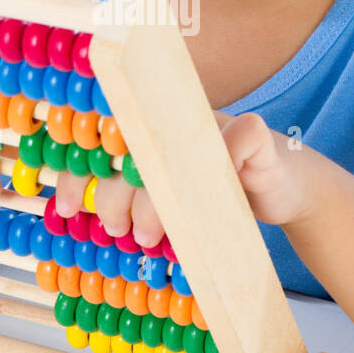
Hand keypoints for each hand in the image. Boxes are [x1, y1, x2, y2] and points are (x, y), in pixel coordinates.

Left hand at [52, 109, 314, 242]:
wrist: (286, 186)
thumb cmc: (219, 195)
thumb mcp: (171, 198)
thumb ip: (136, 197)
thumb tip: (84, 217)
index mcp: (151, 126)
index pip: (101, 139)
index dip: (76, 170)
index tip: (67, 208)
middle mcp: (177, 116)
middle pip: (128, 148)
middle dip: (114, 197)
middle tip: (119, 230)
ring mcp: (215, 121)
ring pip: (170, 157)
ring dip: (155, 205)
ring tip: (151, 236)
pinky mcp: (254, 132)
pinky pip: (231, 147)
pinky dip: (215, 184)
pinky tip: (206, 212)